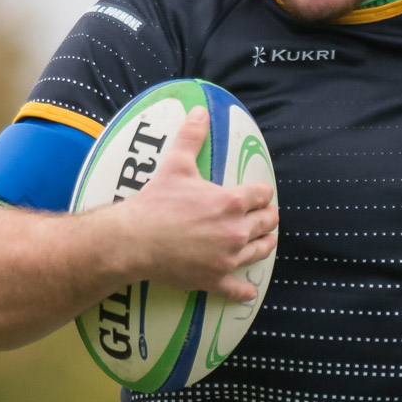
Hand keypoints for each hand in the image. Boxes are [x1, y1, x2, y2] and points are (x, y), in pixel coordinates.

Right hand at [110, 107, 277, 301]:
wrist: (135, 240)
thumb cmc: (156, 202)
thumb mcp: (176, 164)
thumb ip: (191, 137)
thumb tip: (200, 111)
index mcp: (231, 202)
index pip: (263, 195)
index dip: (262, 193)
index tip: (259, 194)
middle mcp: (236, 231)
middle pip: (267, 223)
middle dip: (266, 218)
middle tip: (263, 217)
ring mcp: (227, 258)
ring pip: (260, 252)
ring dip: (264, 244)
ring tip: (264, 241)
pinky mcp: (215, 279)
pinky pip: (237, 289)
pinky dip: (245, 290)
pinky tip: (249, 291)